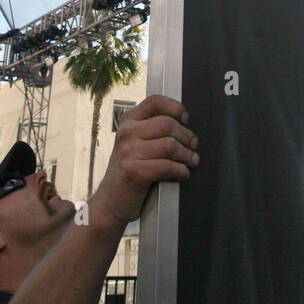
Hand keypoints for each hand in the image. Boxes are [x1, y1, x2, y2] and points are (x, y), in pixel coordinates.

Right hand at [91, 93, 198, 228]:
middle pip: (167, 124)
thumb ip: (152, 129)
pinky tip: (183, 173)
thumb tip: (186, 124)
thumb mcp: (135, 143)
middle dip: (187, 136)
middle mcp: (126, 133)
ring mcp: (127, 152)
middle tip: (194, 146)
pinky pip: (166, 166)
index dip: (176, 108)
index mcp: (128, 121)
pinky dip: (180, 170)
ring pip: (169, 145)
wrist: (110, 201)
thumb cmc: (131, 170)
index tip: (186, 119)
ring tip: (192, 161)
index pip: (155, 102)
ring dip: (186, 155)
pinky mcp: (133, 172)